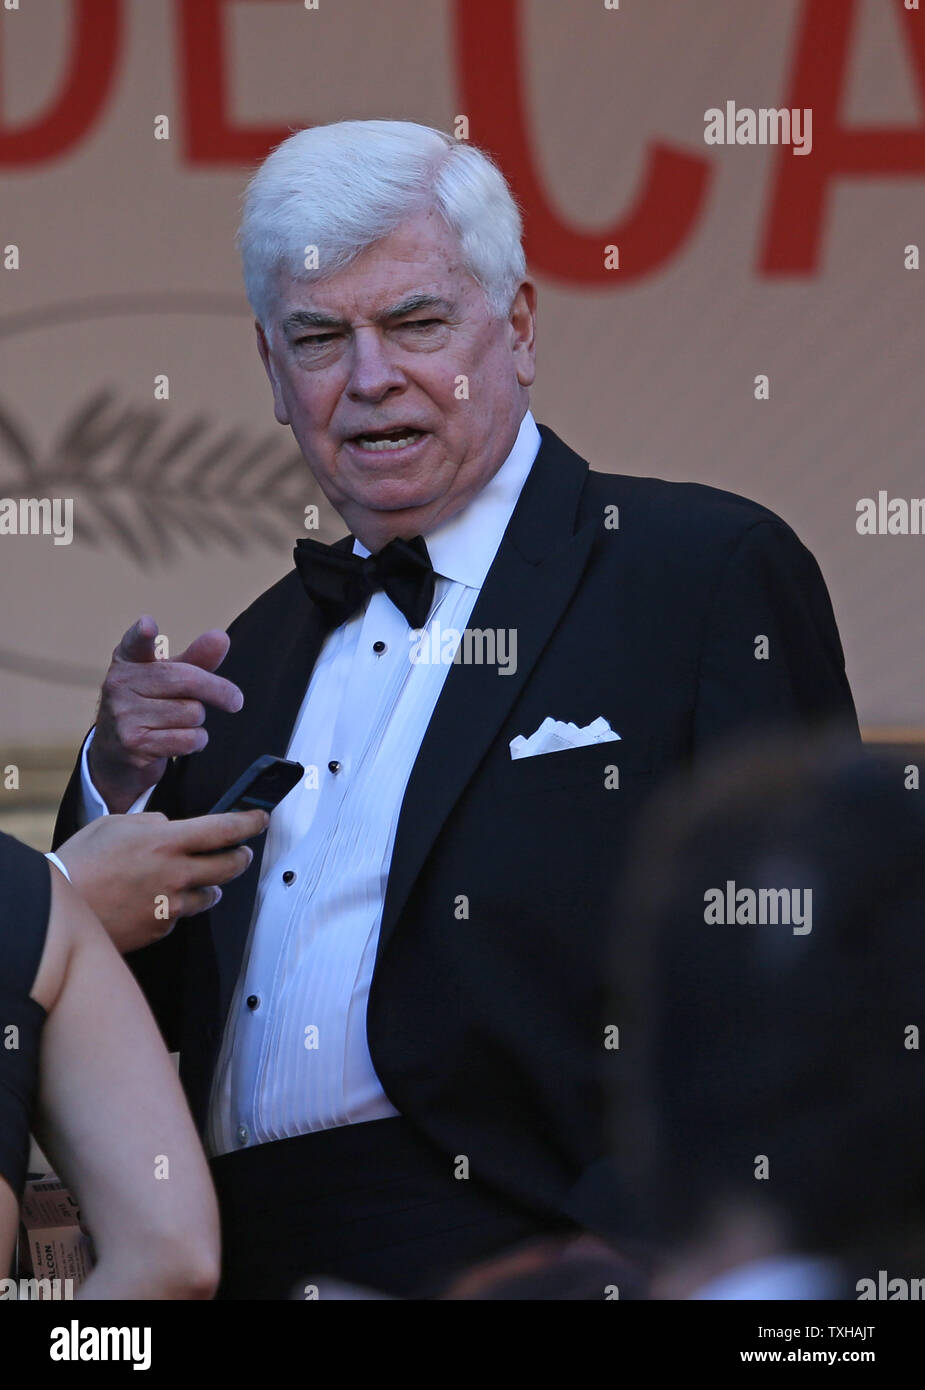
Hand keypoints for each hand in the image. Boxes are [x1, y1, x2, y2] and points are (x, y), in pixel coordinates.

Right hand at [56, 808, 268, 953]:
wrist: (59, 909)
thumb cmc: (82, 861)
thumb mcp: (115, 824)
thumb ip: (152, 823)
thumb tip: (172, 827)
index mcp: (166, 842)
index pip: (224, 829)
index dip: (250, 822)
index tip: (261, 818)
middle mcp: (175, 874)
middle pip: (231, 866)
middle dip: (241, 856)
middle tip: (240, 851)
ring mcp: (171, 905)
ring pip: (211, 895)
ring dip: (210, 885)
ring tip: (190, 877)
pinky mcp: (162, 929)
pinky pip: (182, 915)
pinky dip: (177, 906)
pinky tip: (155, 899)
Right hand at [88, 616, 243, 812]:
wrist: (117, 754)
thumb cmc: (150, 706)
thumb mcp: (168, 679)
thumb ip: (195, 660)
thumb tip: (221, 638)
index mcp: (128, 660)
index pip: (136, 643)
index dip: (143, 634)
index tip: (148, 626)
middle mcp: (119, 684)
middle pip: (187, 680)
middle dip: (219, 691)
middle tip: (235, 700)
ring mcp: (123, 715)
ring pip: (192, 712)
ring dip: (198, 720)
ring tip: (182, 722)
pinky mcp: (133, 744)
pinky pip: (188, 738)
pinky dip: (197, 741)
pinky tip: (183, 739)